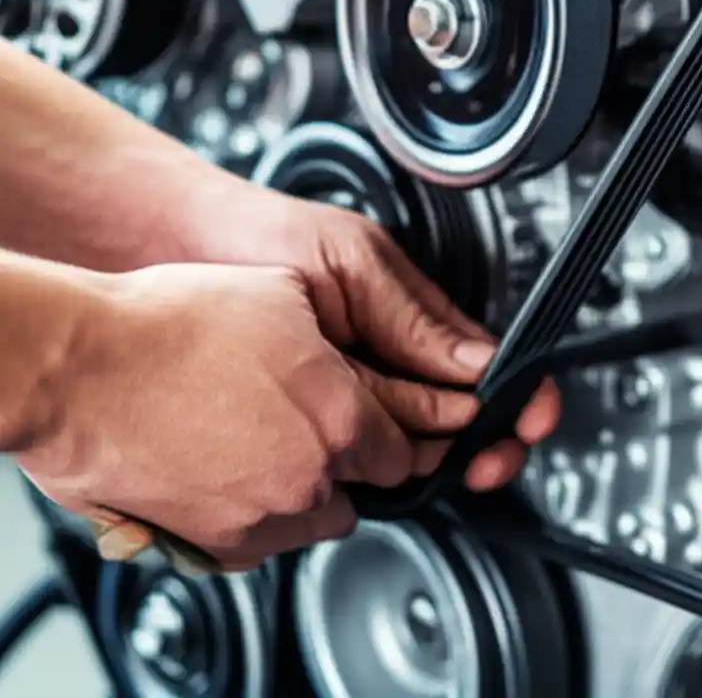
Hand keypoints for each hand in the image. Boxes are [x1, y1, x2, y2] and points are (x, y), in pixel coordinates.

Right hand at [18, 263, 414, 569]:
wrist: (80, 367)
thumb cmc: (168, 325)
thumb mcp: (282, 295)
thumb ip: (338, 337)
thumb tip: (356, 353)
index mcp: (344, 417)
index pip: (405, 453)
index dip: (390, 437)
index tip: (379, 430)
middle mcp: (313, 476)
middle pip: (363, 493)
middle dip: (347, 467)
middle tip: (311, 433)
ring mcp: (264, 516)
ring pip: (313, 523)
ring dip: (303, 496)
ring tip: (263, 451)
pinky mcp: (215, 542)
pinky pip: (260, 545)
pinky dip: (255, 521)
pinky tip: (229, 478)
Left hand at [181, 184, 560, 490]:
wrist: (167, 250)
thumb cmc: (260, 236)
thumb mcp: (352, 264)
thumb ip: (415, 319)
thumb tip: (482, 363)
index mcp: (417, 319)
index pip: (490, 366)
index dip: (518, 398)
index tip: (527, 421)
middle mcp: (393, 363)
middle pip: (464, 419)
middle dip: (486, 444)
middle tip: (481, 461)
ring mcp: (356, 396)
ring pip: (415, 445)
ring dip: (430, 459)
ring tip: (415, 455)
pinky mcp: (315, 426)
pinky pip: (358, 459)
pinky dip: (372, 472)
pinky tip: (367, 471)